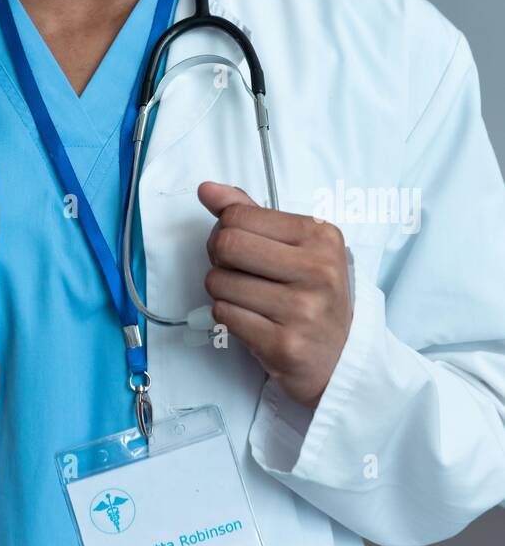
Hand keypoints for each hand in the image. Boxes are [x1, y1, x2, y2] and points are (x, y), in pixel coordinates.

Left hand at [198, 182, 352, 409]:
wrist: (339, 356)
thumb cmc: (311, 292)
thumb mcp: (294, 244)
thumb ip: (250, 212)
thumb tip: (206, 189)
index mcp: (320, 236)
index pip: (239, 215)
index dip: (225, 229)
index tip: (239, 244)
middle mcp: (318, 271)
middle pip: (226, 244)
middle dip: (218, 257)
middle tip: (233, 269)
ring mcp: (303, 310)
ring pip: (219, 282)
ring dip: (221, 290)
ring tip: (247, 297)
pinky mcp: (284, 345)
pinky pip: (224, 315)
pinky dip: (227, 316)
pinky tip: (252, 319)